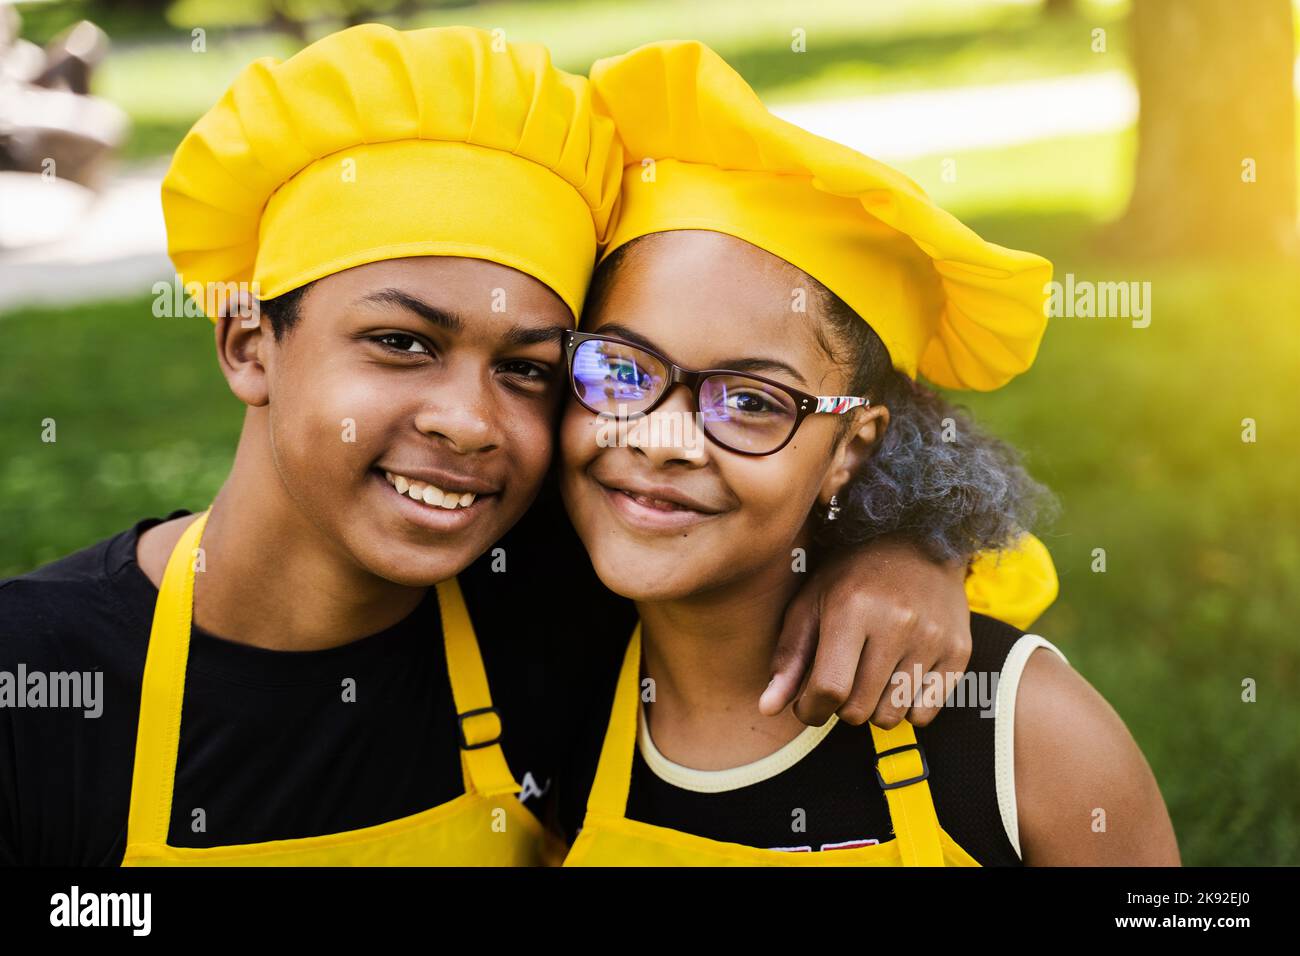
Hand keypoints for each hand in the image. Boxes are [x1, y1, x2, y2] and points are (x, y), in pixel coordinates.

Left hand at [761, 535, 972, 728]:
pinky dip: (905, 708)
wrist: (918, 541)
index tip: (808, 703)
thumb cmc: (852, 576)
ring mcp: (933, 639)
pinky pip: (924, 715)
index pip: (829, 689)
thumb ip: (788, 658)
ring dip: (873, 708)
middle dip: (840, 706)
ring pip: (890, 717)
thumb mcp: (811, 604)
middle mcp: (897, 624)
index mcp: (853, 609)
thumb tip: (767, 708)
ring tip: (869, 676)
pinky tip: (897, 678)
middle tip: (842, 680)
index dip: (810, 709)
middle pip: (858, 711)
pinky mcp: (958, 652)